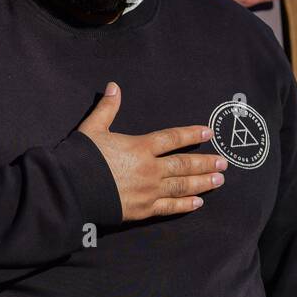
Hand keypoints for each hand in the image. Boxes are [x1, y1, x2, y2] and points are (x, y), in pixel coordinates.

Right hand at [77, 82, 225, 221]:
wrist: (72, 190)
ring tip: (219, 180)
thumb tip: (114, 87)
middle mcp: (149, 168)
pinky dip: (185, 205)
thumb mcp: (93, 129)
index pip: (172, 138)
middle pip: (184, 164)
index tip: (208, 132)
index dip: (191, 134)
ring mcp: (148, 191)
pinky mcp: (143, 210)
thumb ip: (107, 108)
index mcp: (139, 147)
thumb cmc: (81, 158)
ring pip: (182, 186)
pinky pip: (169, 207)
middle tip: (224, 162)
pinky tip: (198, 203)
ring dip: (202, 182)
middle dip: (205, 162)